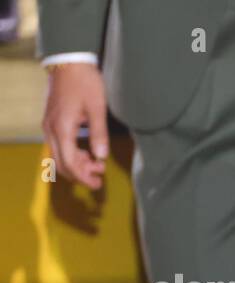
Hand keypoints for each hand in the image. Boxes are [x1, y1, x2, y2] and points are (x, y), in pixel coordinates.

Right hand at [42, 63, 108, 188]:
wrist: (68, 61)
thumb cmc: (85, 83)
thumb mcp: (97, 108)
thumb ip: (99, 134)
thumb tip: (101, 156)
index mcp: (62, 128)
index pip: (70, 163)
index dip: (83, 177)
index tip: (98, 183)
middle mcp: (50, 130)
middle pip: (61, 164)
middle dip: (80, 174)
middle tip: (100, 177)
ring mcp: (48, 126)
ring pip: (58, 156)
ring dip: (77, 164)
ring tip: (97, 164)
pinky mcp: (51, 121)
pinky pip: (58, 145)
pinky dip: (72, 154)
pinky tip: (88, 152)